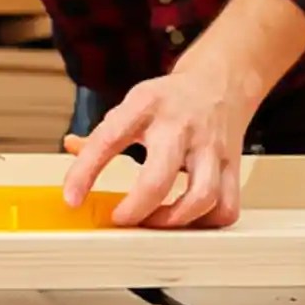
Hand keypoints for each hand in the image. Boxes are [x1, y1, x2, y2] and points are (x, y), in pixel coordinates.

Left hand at [61, 71, 252, 228]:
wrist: (219, 81)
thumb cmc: (170, 98)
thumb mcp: (132, 103)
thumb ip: (101, 132)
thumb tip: (71, 148)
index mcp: (144, 106)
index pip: (107, 140)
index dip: (85, 173)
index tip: (72, 199)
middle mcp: (179, 126)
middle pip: (159, 178)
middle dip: (136, 208)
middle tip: (120, 219)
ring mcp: (210, 147)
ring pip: (202, 196)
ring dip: (174, 220)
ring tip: (155, 222)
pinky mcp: (233, 164)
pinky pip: (227, 205)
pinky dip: (207, 222)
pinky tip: (188, 219)